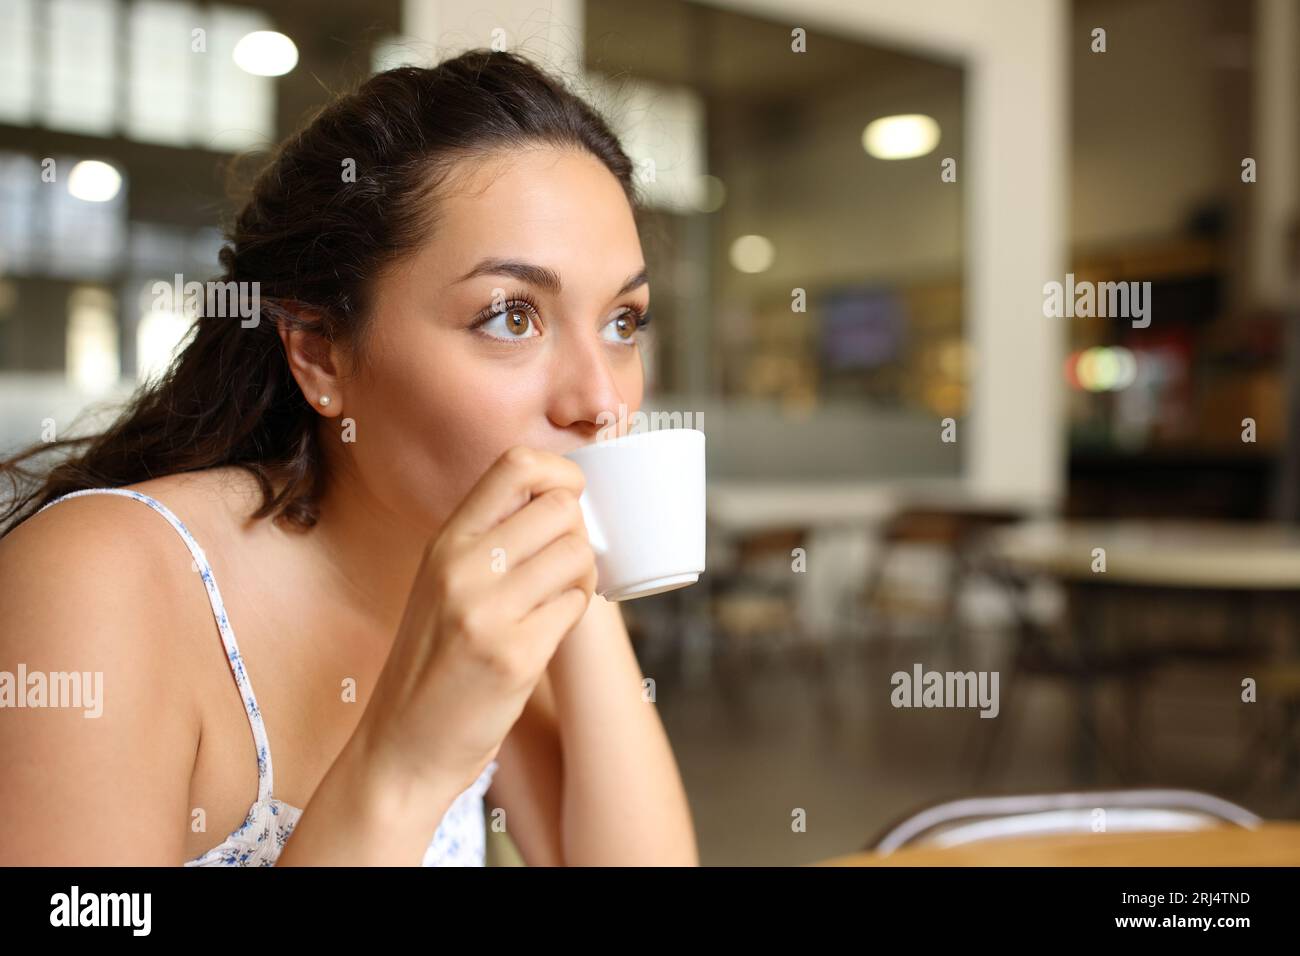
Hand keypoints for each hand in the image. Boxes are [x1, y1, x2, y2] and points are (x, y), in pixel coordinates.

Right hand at [351, 445, 595, 808]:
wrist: (403, 748)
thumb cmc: (434, 665)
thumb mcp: (441, 583)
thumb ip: (487, 541)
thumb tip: (560, 501)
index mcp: (445, 542)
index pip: (515, 465)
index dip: (561, 473)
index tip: (569, 499)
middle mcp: (462, 567)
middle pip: (560, 507)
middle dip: (578, 533)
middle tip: (565, 565)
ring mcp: (487, 611)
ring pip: (577, 555)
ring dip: (582, 576)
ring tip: (557, 601)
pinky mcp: (515, 655)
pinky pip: (576, 607)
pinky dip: (573, 616)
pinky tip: (548, 633)